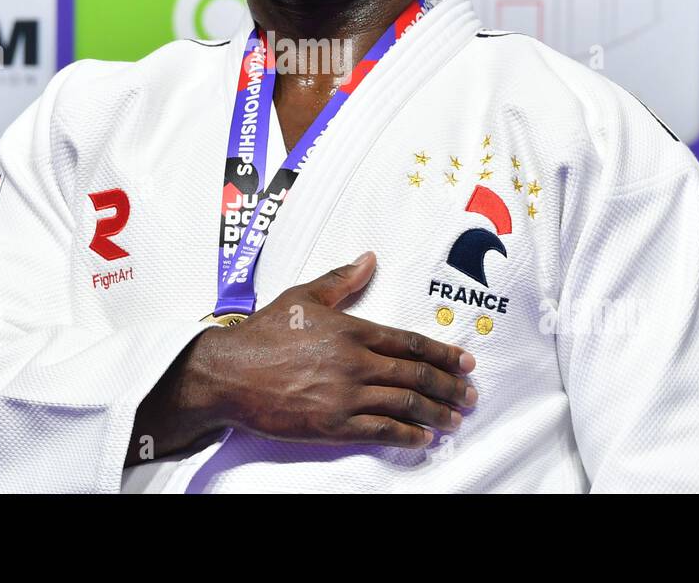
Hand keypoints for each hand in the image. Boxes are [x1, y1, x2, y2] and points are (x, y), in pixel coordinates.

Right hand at [187, 251, 477, 448]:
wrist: (228, 373)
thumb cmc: (263, 333)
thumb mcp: (303, 296)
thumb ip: (341, 280)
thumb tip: (369, 259)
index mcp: (351, 330)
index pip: (409, 342)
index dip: (442, 353)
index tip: (465, 362)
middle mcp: (355, 362)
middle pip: (415, 374)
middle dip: (449, 386)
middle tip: (470, 394)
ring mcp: (345, 396)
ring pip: (404, 404)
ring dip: (436, 413)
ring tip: (455, 419)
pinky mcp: (332, 425)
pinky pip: (381, 431)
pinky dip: (407, 436)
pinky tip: (423, 439)